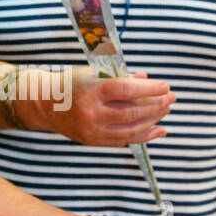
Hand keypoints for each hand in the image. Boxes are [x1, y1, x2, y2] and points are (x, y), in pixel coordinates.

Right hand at [37, 67, 175, 145]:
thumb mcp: (93, 74)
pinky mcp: (94, 141)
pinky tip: (159, 129)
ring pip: (132, 129)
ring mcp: (93, 131)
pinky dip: (144, 135)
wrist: (44, 105)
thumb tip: (146, 80)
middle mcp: (92, 113)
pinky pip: (125, 140)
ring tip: (166, 109)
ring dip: (154, 120)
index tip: (165, 86)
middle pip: (133, 112)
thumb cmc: (71, 85)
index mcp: (91, 91)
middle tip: (171, 97)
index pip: (126, 90)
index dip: (149, 89)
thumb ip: (119, 78)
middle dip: (157, 105)